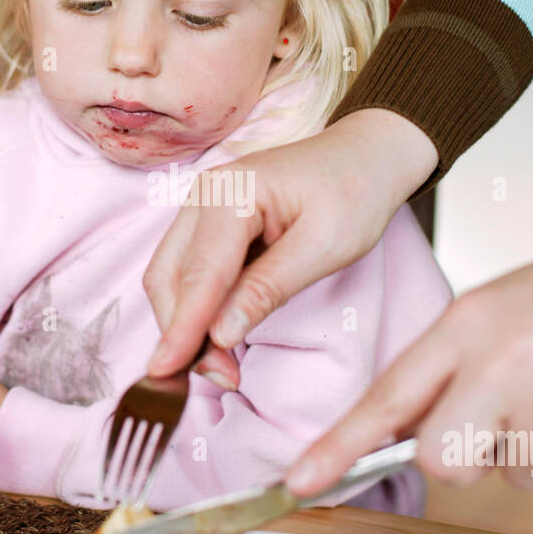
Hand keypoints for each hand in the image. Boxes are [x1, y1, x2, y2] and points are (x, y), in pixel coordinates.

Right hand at [143, 108, 437, 387]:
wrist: (366, 155)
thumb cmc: (355, 192)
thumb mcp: (324, 246)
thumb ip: (268, 288)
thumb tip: (220, 334)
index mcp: (231, 192)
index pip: (199, 274)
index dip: (182, 328)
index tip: (166, 371)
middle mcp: (204, 195)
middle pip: (168, 277)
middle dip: (181, 332)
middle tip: (219, 378)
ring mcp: (202, 208)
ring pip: (171, 277)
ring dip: (186, 325)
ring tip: (222, 367)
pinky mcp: (209, 224)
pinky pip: (190, 272)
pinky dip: (197, 309)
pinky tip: (219, 337)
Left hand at [285, 222, 532, 495]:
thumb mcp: (489, 315)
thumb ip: (445, 369)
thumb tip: (404, 434)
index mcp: (463, 326)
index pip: (387, 397)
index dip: (338, 446)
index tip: (300, 481)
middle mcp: (499, 357)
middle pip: (439, 458)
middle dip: (461, 458)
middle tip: (494, 423)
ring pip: (510, 475)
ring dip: (530, 451)